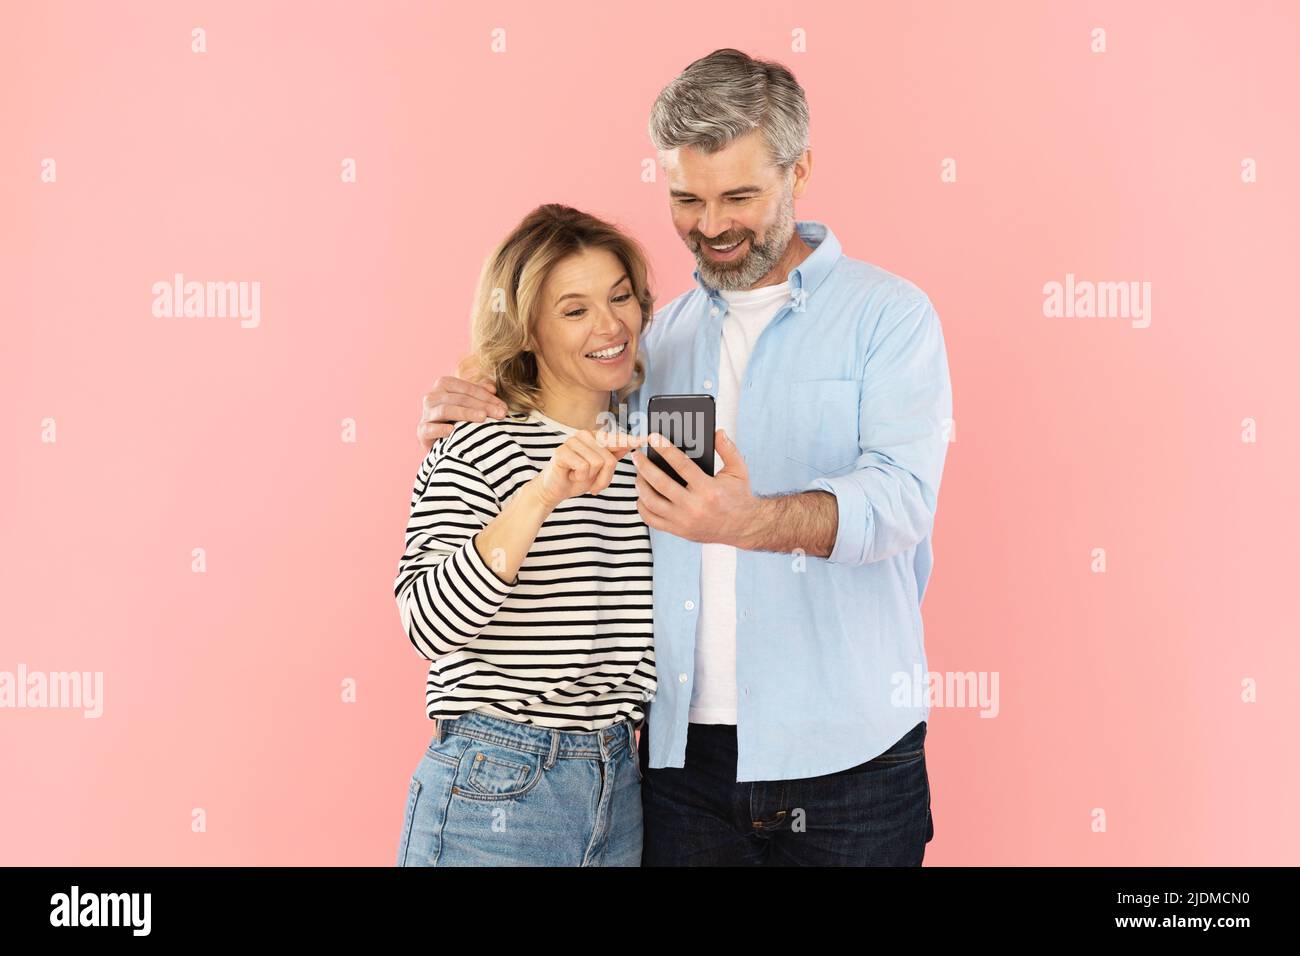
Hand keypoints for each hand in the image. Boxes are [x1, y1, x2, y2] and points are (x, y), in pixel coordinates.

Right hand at [417, 370, 508, 450]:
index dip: (487, 397)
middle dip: (482, 405)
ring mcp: (426, 413)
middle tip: (500, 414)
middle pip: (459, 398)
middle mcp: (432, 396)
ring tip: (483, 419)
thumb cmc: (459, 419)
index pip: (467, 388)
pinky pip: (429, 428)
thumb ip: (480, 392)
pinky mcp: (421, 431)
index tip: (504, 407)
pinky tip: (452, 431)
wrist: (441, 442)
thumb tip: (492, 387)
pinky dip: (440, 429)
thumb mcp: (470, 403)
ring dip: (466, 413)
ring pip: (445, 410)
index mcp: (444, 385)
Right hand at [533, 429, 648, 510]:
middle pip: (610, 458)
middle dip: (604, 477)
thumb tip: (633, 443)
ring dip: (591, 478)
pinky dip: (579, 477)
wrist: (554, 490)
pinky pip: (584, 467)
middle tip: (591, 481)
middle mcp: (585, 435)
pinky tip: (571, 475)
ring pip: (598, 463)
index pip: (617, 438)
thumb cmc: (578, 478)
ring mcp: (572, 441)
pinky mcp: (562, 451)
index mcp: (595, 437)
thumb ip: (614, 455)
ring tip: (579, 476)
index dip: (631, 440)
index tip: (645, 439)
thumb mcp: (601, 469)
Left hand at [633, 429, 757, 545]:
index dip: (665, 449)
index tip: (653, 438)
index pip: (681, 465)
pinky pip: (652, 520)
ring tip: (638, 473)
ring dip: (640, 485)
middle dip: (644, 466)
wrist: (744, 527)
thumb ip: (728, 449)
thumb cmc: (739, 497)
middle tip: (637, 454)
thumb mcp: (738, 471)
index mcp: (709, 490)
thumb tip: (717, 432)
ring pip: (651, 503)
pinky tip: (642, 494)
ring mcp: (684, 522)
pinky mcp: (678, 531)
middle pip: (660, 484)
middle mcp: (694, 507)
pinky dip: (642, 506)